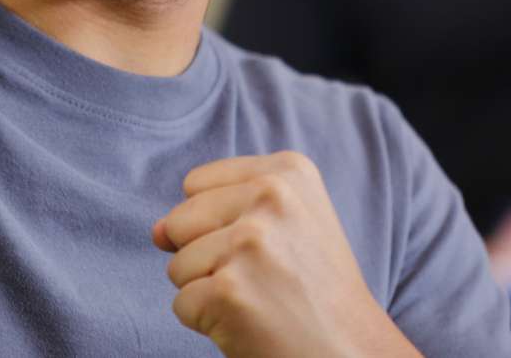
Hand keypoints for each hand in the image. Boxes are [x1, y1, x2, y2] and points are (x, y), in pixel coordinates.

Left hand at [153, 151, 419, 357]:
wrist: (355, 353)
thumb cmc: (315, 291)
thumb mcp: (286, 224)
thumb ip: (214, 210)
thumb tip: (156, 231)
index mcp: (288, 170)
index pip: (195, 184)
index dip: (218, 224)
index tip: (268, 248)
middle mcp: (271, 197)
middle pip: (179, 220)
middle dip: (207, 258)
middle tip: (264, 279)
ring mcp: (250, 243)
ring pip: (177, 265)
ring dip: (210, 292)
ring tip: (262, 301)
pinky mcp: (230, 290)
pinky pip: (182, 304)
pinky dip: (209, 322)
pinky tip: (253, 323)